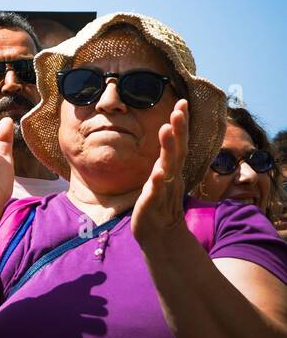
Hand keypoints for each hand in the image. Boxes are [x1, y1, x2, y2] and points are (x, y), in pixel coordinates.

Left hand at [133, 99, 190, 247]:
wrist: (159, 235)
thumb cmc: (159, 201)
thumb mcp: (162, 175)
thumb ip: (166, 157)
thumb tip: (168, 134)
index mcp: (172, 168)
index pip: (179, 143)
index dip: (181, 124)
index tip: (182, 102)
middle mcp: (172, 177)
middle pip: (177, 151)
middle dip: (178, 130)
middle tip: (178, 110)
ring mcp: (164, 190)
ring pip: (168, 167)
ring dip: (168, 149)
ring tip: (166, 130)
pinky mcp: (153, 205)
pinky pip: (156, 192)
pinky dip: (158, 182)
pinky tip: (158, 172)